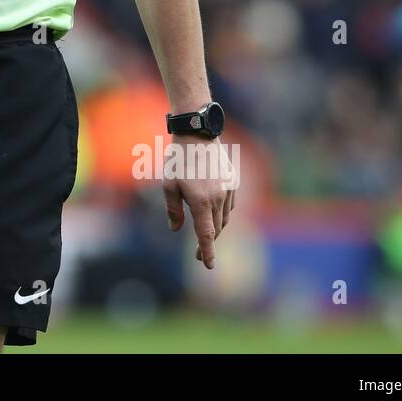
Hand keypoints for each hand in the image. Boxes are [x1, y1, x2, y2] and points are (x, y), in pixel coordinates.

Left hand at [162, 137, 236, 269]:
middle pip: (216, 229)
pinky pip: (229, 205)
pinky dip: (222, 214)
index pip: (206, 235)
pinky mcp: (233, 182)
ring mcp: (229, 190)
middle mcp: (219, 198)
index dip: (207, 252)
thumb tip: (175, 229)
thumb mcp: (168, 185)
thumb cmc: (178, 160)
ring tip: (204, 234)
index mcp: (202, 202)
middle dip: (208, 242)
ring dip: (215, 228)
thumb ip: (173, 210)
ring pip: (225, 218)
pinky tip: (213, 214)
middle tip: (197, 254)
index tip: (208, 266)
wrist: (197, 134)